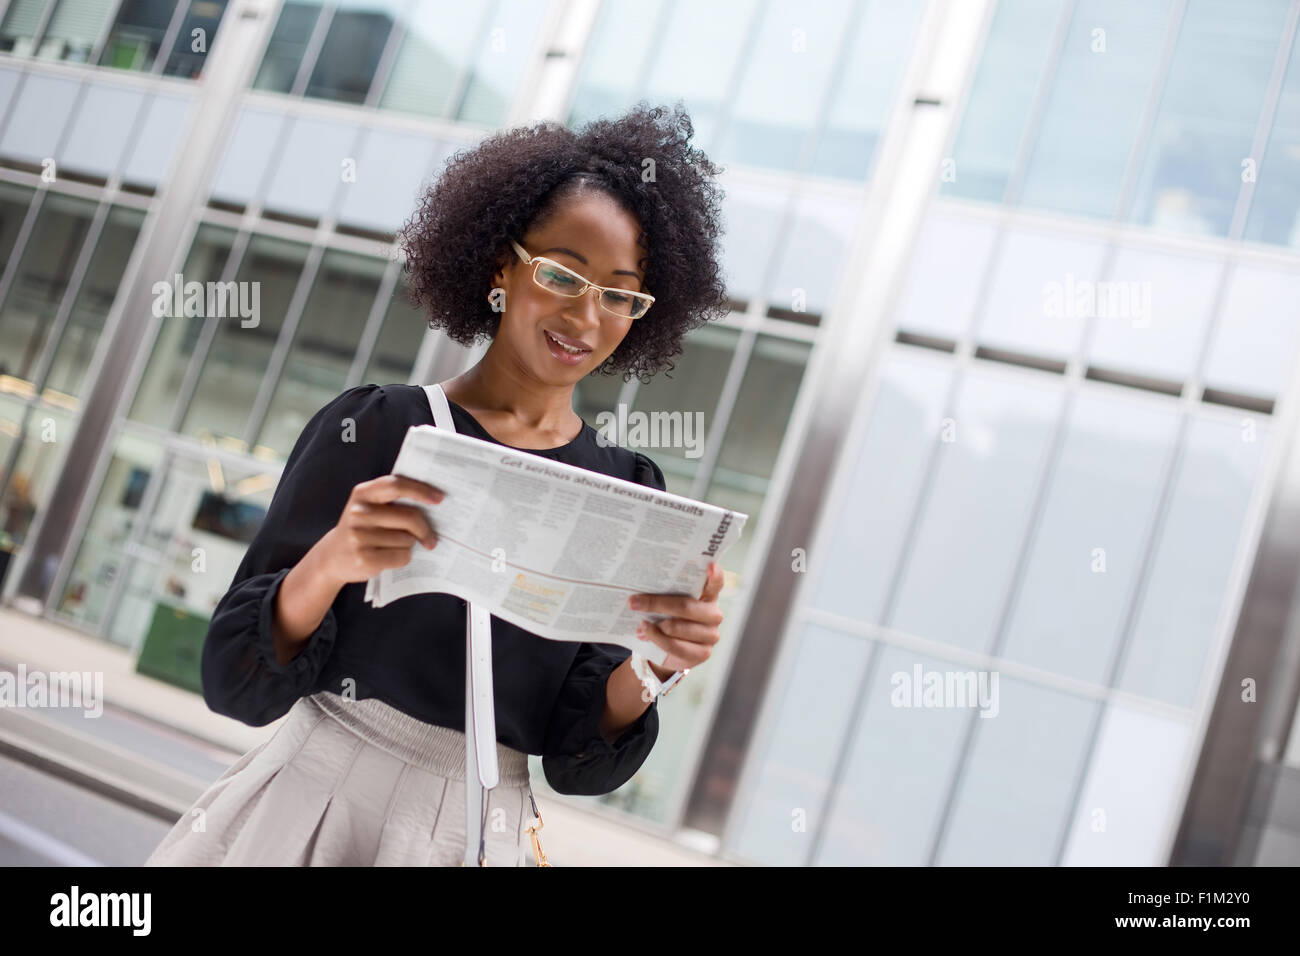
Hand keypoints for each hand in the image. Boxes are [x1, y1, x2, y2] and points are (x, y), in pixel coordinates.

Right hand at [319, 474, 445, 585]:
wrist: (332, 556)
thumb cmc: (362, 529)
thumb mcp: (369, 507)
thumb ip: (392, 499)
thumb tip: (433, 500)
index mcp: (362, 494)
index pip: (396, 485)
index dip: (421, 490)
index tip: (439, 498)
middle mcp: (358, 512)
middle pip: (408, 517)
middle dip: (425, 529)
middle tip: (432, 539)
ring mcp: (359, 536)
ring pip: (407, 539)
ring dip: (410, 545)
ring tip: (397, 547)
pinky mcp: (364, 558)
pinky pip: (401, 556)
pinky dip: (404, 558)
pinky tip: (392, 557)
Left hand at [628, 562, 724, 672]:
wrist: (671, 648)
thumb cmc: (670, 617)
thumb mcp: (670, 602)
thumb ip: (666, 593)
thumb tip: (639, 592)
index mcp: (708, 595)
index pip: (716, 583)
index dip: (715, 575)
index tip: (710, 566)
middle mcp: (714, 614)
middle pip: (685, 606)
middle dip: (656, 603)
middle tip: (633, 602)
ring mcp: (710, 635)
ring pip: (677, 627)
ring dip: (653, 626)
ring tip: (639, 624)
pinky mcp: (702, 653)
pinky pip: (675, 646)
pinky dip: (657, 639)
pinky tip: (645, 635)